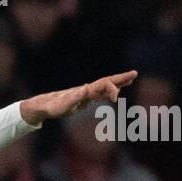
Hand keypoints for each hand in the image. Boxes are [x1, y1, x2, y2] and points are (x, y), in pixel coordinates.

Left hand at [20, 71, 137, 124]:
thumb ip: (76, 97)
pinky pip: (100, 94)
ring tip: (131, 80)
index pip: (104, 84)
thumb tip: (86, 88)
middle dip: (122, 78)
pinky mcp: (85, 99)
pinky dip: (109, 93)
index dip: (112, 89)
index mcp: (86, 90)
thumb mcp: (65, 104)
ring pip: (106, 87)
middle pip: (108, 81)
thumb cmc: (55, 107)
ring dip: (118, 83)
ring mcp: (87, 94)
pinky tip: (113, 95)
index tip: (116, 99)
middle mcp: (88, 90)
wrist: (46, 106)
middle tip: (135, 73)